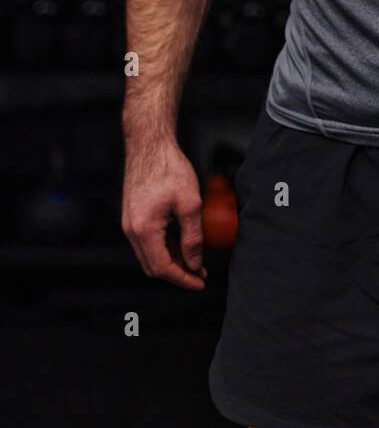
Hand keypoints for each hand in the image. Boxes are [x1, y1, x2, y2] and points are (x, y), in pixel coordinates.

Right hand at [122, 137, 207, 289]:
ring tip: (194, 258)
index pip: (162, 268)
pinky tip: (182, 242)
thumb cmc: (168, 168)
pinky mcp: (132, 216)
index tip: (200, 282)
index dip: (183, 279)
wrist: (150, 145)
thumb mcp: (190, 203)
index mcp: (143, 230)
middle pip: (153, 266)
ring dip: (172, 260)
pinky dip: (164, 248)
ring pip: (150, 255)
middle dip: (178, 273)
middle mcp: (131, 230)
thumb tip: (195, 262)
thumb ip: (193, 237)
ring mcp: (129, 223)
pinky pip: (147, 242)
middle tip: (200, 272)